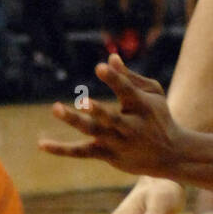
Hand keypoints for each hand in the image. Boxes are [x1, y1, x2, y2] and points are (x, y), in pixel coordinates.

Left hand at [41, 54, 180, 177]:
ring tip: (56, 108)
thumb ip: (130, 77)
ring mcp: (117, 143)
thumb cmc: (158, 117)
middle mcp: (130, 127)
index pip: (127, 91)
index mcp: (142, 107)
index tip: (100, 67)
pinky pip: (82, 152)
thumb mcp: (152, 94)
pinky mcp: (107, 155)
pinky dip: (62, 149)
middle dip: (97, 111)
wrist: (171, 155)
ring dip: (75, 122)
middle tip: (82, 101)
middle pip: (111, 119)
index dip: (114, 79)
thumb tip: (109, 58)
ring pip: (94, 133)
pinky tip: (42, 144)